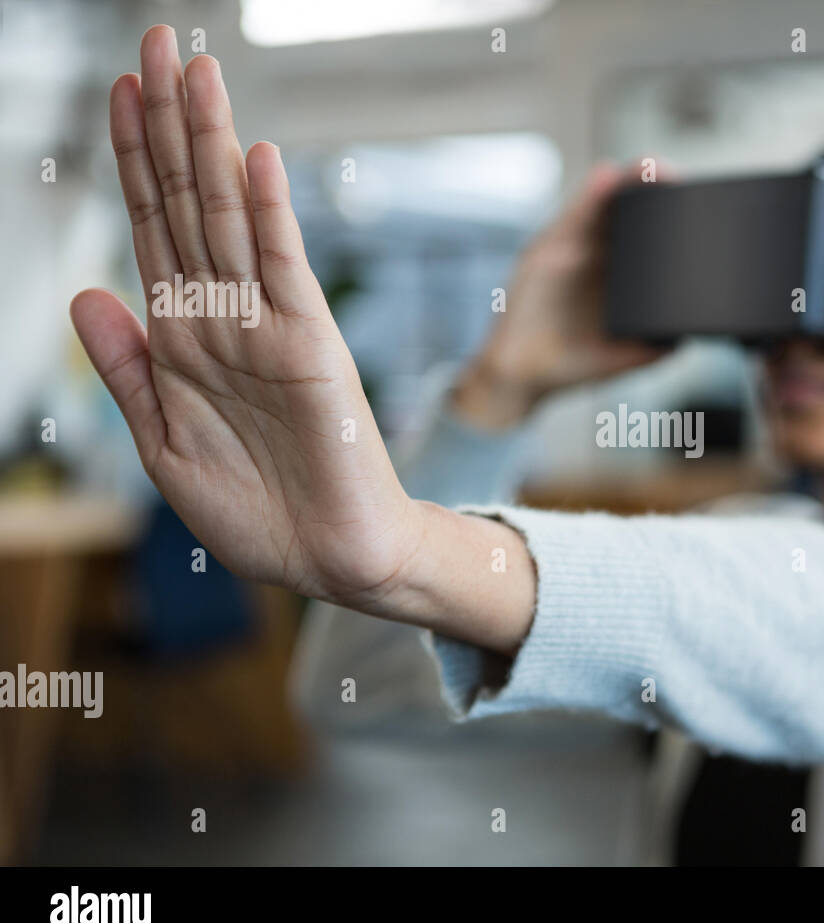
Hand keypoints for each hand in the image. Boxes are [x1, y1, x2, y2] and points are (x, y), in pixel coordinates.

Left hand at [71, 26, 427, 613]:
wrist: (328, 559)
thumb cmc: (255, 512)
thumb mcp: (162, 445)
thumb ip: (128, 371)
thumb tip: (83, 294)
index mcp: (184, 338)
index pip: (153, 228)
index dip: (134, 159)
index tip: (120, 91)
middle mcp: (224, 318)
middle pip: (189, 202)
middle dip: (168, 122)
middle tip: (158, 42)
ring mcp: (269, 327)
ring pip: (230, 218)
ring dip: (210, 142)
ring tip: (197, 69)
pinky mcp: (311, 348)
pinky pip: (284, 270)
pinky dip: (270, 216)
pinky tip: (256, 159)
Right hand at [451, 164, 666, 428]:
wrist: (518, 376)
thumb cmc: (568, 363)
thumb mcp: (616, 359)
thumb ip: (648, 349)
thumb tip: (684, 340)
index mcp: (614, 275)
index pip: (642, 235)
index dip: (664, 215)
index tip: (694, 200)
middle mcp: (592, 256)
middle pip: (622, 211)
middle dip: (647, 187)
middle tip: (672, 172)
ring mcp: (566, 250)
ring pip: (597, 207)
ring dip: (623, 183)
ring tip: (650, 166)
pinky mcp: (543, 253)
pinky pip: (569, 220)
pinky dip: (589, 199)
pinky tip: (608, 178)